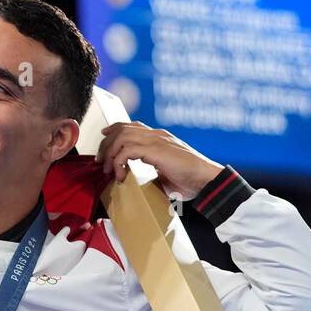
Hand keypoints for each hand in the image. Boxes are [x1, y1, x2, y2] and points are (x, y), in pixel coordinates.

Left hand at [95, 121, 221, 200]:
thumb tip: (137, 185)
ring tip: (109, 170)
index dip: (114, 129)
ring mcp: (157, 141)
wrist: (209, 180)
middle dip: (106, 144)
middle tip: (101, 161)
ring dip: (110, 153)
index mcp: (160, 138)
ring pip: (122, 136)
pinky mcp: (157, 150)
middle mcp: (157, 135)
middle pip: (122, 129)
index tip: (103, 138)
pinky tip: (121, 175)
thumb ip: (151, 174)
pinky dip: (119, 162)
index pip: (132, 126)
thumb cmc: (191, 180)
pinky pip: (127, 150)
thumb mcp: (165, 175)